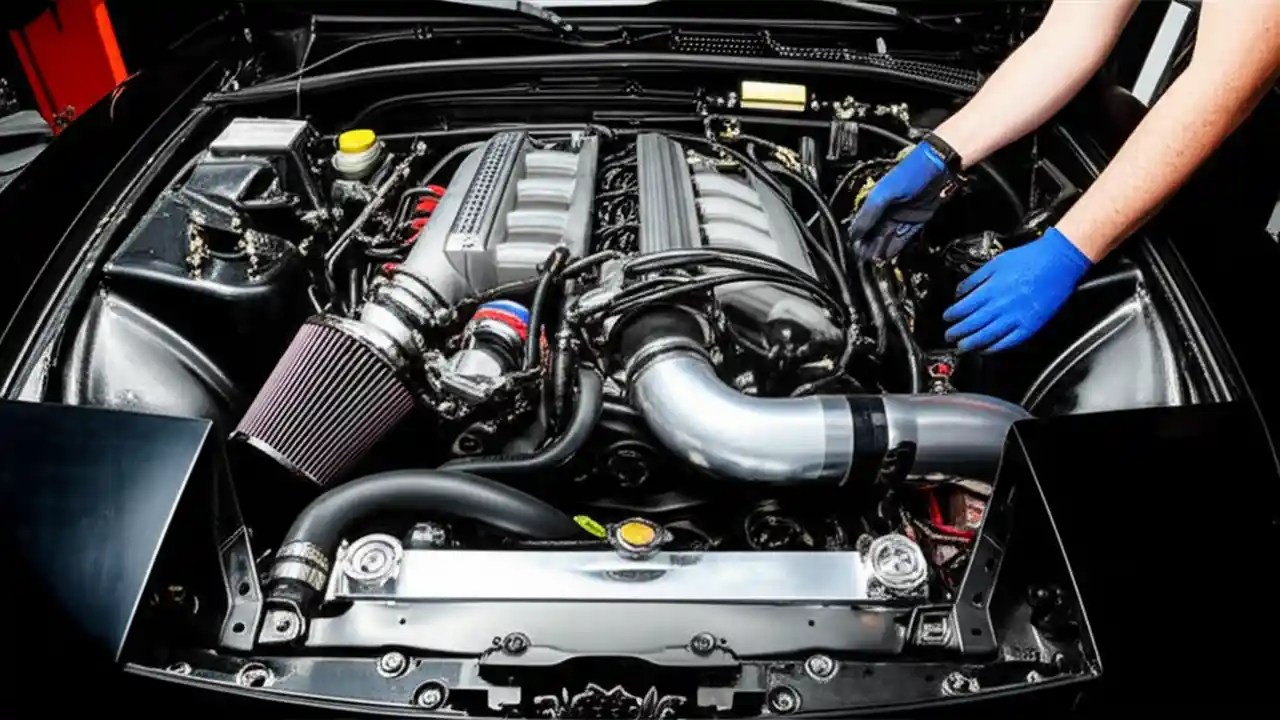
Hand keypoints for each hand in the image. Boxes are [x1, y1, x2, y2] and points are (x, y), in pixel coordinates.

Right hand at [849, 140, 955, 260]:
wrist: (940, 167)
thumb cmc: (912, 172)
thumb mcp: (885, 193)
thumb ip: (870, 214)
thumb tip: (856, 233)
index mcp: (875, 200)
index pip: (862, 223)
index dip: (858, 237)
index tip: (855, 251)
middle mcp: (887, 209)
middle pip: (874, 233)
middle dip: (868, 246)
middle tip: (864, 260)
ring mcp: (902, 215)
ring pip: (888, 237)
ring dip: (881, 249)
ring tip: (875, 262)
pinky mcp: (916, 220)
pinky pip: (903, 237)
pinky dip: (895, 246)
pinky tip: (888, 255)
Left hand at [942, 227, 1092, 352]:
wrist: (1058, 261)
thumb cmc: (1030, 258)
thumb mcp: (996, 262)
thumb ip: (976, 278)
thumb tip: (961, 291)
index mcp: (991, 289)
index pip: (964, 307)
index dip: (953, 315)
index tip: (946, 318)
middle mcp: (1001, 305)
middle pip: (973, 324)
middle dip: (957, 332)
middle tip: (949, 336)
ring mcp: (1016, 317)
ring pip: (988, 335)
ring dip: (972, 342)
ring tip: (962, 346)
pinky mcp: (1030, 325)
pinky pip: (1009, 341)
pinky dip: (996, 347)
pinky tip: (987, 349)